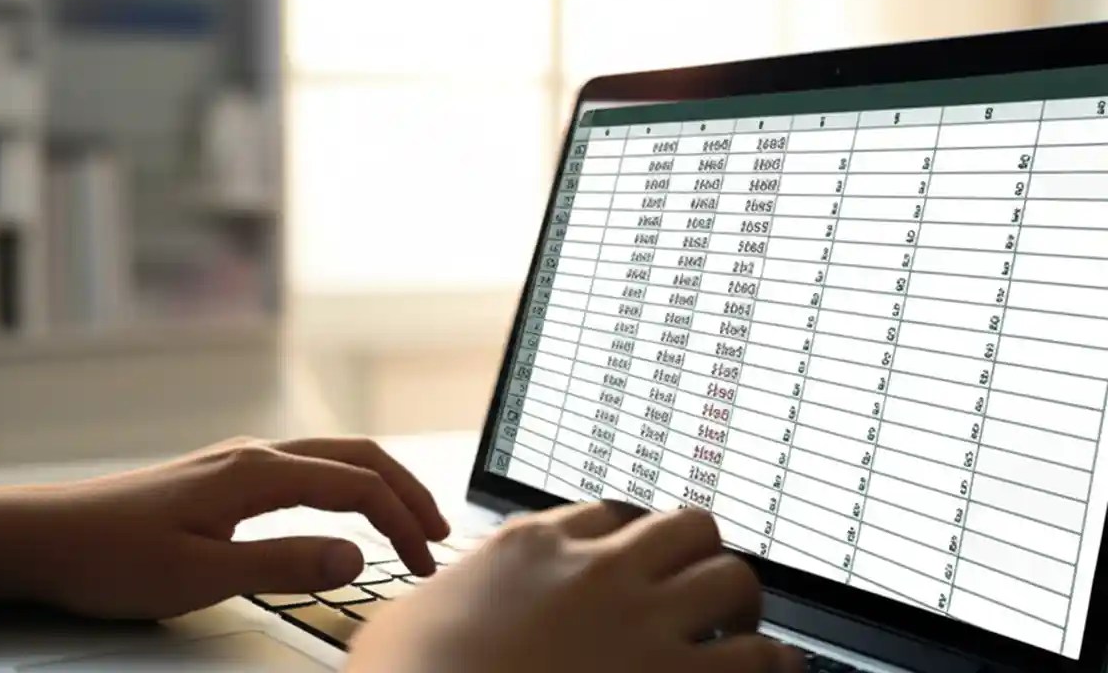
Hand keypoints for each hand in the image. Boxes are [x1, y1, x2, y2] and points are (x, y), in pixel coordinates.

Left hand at [24, 437, 448, 619]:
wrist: (43, 537)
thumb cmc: (111, 557)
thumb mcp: (201, 576)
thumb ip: (283, 565)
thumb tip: (356, 557)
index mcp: (258, 473)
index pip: (357, 487)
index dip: (402, 522)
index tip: (425, 562)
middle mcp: (254, 455)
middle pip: (355, 456)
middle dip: (405, 490)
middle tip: (439, 531)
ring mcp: (237, 461)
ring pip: (330, 457)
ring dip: (377, 484)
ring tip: (406, 518)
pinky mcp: (222, 477)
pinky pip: (304, 467)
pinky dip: (343, 485)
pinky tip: (340, 507)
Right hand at [347, 501, 800, 672]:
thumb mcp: (404, 621)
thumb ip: (446, 597)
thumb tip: (447, 600)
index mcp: (529, 549)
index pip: (600, 517)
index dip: (620, 547)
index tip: (624, 573)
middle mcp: (594, 570)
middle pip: (684, 526)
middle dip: (696, 558)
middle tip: (693, 594)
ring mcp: (640, 621)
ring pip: (732, 577)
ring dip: (737, 607)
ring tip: (735, 635)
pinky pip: (763, 656)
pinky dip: (771, 665)